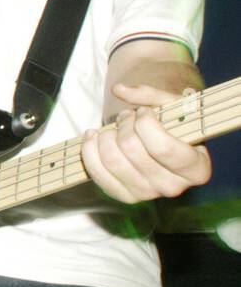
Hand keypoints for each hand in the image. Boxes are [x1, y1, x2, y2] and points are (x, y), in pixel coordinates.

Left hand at [81, 84, 211, 203]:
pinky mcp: (124, 196)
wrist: (160, 143)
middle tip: (126, 116)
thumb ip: (149, 94)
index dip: (145, 123)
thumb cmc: (172, 122)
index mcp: (196, 168)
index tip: (143, 112)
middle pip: (133, 151)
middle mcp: (174, 187)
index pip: (162, 147)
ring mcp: (147, 194)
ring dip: (106, 136)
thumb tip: (119, 89)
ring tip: (112, 126)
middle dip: (124, 125)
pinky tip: (92, 137)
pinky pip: (97, 173)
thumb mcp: (171, 105)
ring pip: (112, 161)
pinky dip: (89, 150)